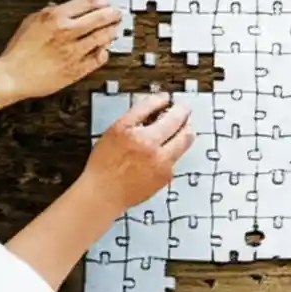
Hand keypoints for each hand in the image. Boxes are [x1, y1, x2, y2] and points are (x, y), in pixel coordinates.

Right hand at [0, 0, 121, 98]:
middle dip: (113, 14)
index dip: (101, 1)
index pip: (88, 3)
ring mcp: (75, 51)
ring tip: (115, 29)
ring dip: (112, 32)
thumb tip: (62, 6)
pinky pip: (98, 58)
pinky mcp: (77, 69)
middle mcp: (68, 33)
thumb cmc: (19, 51)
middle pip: (100, 18)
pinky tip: (104, 49)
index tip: (106, 1)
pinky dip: (104, 52)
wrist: (12, 76)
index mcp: (56, 18)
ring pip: (103, 38)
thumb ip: (49, 12)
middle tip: (117, 14)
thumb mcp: (31, 21)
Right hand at [79, 94, 195, 211]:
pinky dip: (175, 149)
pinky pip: (177, 157)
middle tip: (184, 109)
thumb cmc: (105, 163)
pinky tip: (166, 148)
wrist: (104, 193)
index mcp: (135, 134)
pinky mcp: (166, 175)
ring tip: (183, 126)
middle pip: (179, 122)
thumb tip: (158, 101)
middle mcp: (150, 147)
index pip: (156, 108)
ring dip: (186, 129)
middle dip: (183, 112)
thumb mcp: (115, 131)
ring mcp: (161, 163)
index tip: (168, 98)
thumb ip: (138, 114)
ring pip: (185, 140)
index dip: (166, 100)